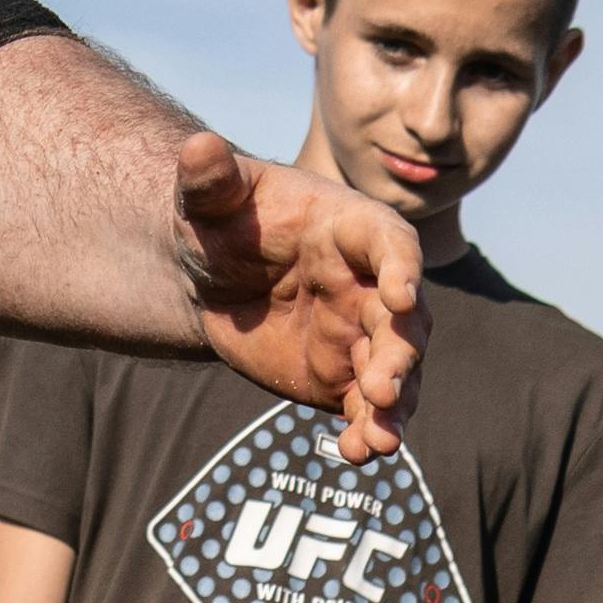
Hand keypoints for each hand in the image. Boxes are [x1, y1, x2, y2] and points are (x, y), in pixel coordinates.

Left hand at [176, 133, 423, 460]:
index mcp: (353, 230)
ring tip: (378, 439)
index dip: (403, 268)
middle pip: (404, 320)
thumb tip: (197, 147)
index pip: (392, 245)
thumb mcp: (208, 198)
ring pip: (396, 372)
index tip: (402, 296)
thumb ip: (209, 177)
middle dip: (400, 353)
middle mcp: (371, 285)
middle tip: (383, 386)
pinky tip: (355, 456)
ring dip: (394, 405)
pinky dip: (365, 433)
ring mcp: (362, 335)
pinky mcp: (343, 378)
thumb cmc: (222, 221)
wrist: (209, 275)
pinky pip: (365, 410)